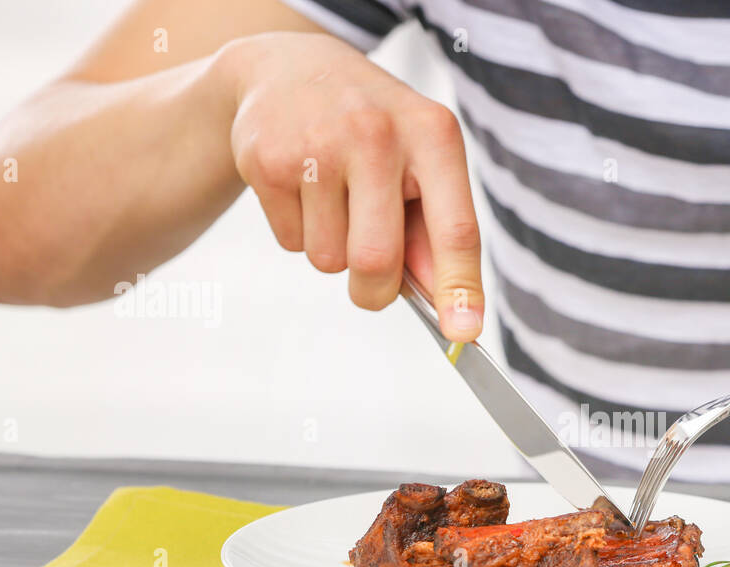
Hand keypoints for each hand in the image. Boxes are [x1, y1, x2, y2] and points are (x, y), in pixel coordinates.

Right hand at [219, 32, 482, 339]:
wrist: (289, 69)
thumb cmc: (374, 130)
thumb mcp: (421, 161)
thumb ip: (437, 233)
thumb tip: (453, 312)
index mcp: (432, 135)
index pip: (454, 228)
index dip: (460, 287)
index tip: (464, 333)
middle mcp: (376, 135)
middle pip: (376, 261)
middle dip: (375, 289)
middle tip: (374, 279)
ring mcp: (315, 145)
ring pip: (329, 261)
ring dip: (335, 253)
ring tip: (336, 198)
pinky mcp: (265, 160)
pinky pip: (291, 243)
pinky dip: (301, 232)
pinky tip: (305, 187)